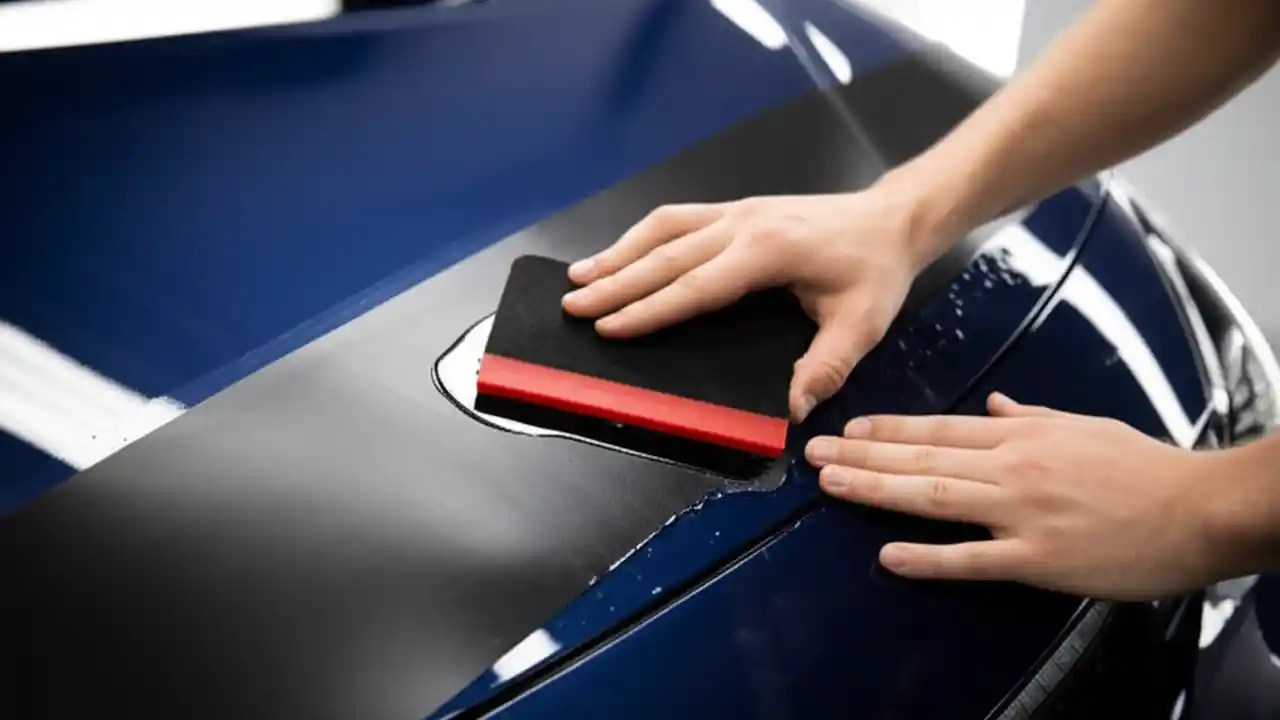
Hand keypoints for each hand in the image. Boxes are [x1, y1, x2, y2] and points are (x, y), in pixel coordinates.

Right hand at [562, 189, 946, 421]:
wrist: (891, 218)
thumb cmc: (876, 270)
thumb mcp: (862, 324)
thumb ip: (824, 367)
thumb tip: (792, 410)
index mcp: (768, 252)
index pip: (696, 286)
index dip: (650, 309)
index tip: (609, 327)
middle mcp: (742, 224)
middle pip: (665, 255)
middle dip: (615, 282)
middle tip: (572, 305)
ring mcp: (736, 211)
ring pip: (662, 229)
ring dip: (618, 252)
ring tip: (578, 277)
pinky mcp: (736, 209)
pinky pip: (676, 220)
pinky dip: (640, 237)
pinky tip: (619, 254)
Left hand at [804, 392, 1226, 599]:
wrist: (1198, 508)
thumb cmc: (1145, 468)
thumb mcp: (1084, 426)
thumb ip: (1031, 417)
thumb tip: (992, 405)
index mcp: (1021, 436)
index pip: (939, 429)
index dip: (888, 429)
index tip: (849, 428)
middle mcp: (1012, 468)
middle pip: (922, 459)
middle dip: (862, 455)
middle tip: (815, 454)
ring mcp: (1022, 512)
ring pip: (934, 497)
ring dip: (877, 490)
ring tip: (832, 485)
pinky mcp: (1038, 556)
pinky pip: (973, 559)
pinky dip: (929, 557)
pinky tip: (890, 556)